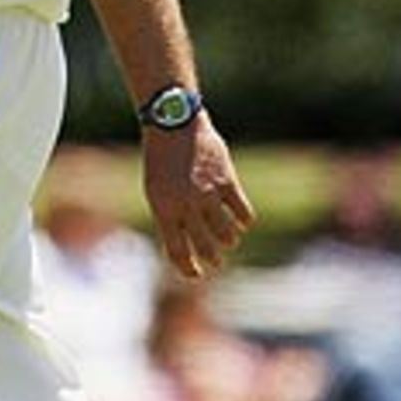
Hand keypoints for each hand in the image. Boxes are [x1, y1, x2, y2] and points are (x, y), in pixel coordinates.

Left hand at [142, 114, 254, 279]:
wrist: (174, 124)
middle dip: (212, 259)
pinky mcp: (227, 181)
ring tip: (228, 241)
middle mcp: (186, 205)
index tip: (195, 275)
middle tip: (216, 264)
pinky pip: (242, 212)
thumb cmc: (162, 160)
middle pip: (204, 246)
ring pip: (226, 233)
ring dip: (229, 241)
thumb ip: (168, 217)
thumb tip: (181, 246)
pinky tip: (242, 222)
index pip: (177, 250)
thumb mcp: (156, 190)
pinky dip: (243, 220)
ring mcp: (208, 193)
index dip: (187, 267)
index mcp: (163, 209)